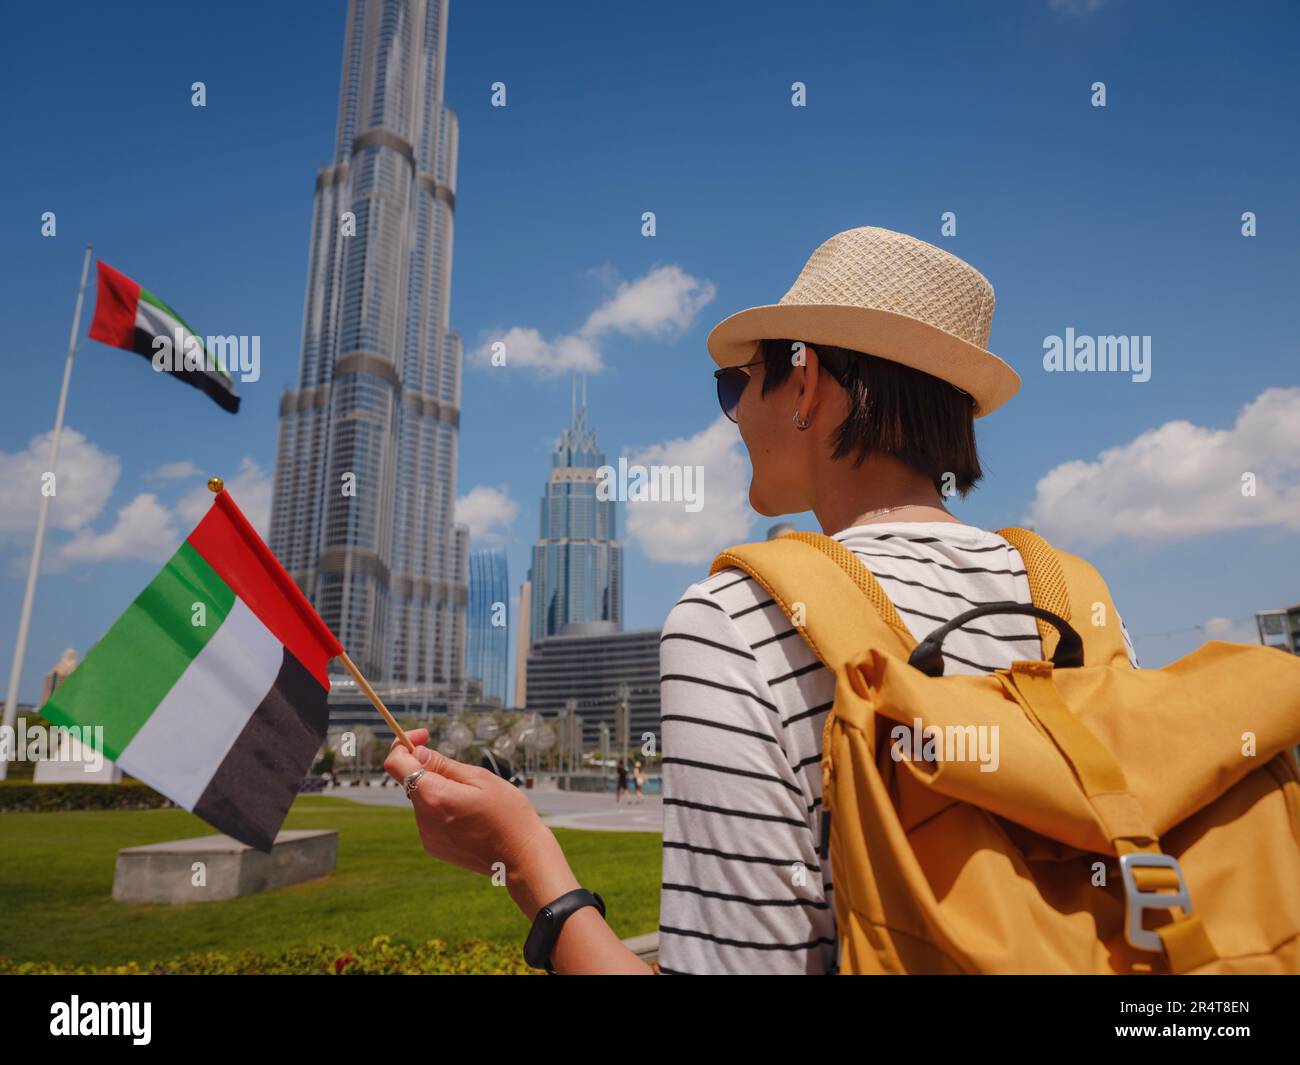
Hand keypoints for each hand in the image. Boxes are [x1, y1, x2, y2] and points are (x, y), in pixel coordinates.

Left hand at [383, 728, 578, 917]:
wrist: (522, 858)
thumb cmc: (508, 814)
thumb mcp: (480, 778)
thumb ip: (443, 764)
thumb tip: (416, 752)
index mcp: (433, 796)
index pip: (395, 763)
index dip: (404, 744)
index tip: (424, 736)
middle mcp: (423, 818)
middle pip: (412, 781)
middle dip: (431, 769)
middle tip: (465, 774)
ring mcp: (427, 836)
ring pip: (423, 799)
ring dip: (440, 791)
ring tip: (474, 801)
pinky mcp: (434, 847)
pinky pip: (430, 818)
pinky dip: (443, 810)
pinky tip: (471, 818)